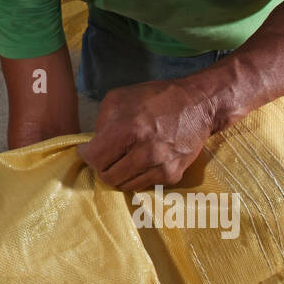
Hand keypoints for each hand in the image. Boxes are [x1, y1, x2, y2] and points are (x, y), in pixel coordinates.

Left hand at [77, 78, 216, 190]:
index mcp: (128, 130)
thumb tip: (93, 143)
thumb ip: (101, 121)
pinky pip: (143, 185)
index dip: (86, 155)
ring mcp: (160, 166)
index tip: (88, 150)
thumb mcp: (119, 98)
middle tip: (105, 156)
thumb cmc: (155, 98)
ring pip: (125, 185)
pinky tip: (139, 162)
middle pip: (108, 176)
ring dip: (119, 174)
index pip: (95, 158)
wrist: (197, 105)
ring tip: (122, 158)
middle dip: (101, 166)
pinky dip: (136, 176)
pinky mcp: (172, 175)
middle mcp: (145, 152)